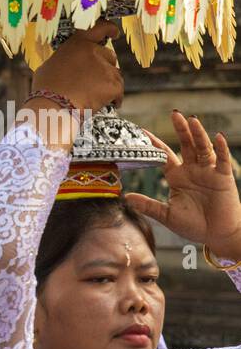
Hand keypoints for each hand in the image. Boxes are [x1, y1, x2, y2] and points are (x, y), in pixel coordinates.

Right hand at [30, 23, 123, 112]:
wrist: (52, 107)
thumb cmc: (45, 89)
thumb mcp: (49, 65)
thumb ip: (64, 60)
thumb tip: (66, 64)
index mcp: (78, 43)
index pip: (100, 28)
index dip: (109, 29)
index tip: (114, 33)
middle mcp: (94, 52)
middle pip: (109, 56)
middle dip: (104, 67)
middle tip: (92, 81)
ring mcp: (105, 68)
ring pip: (114, 75)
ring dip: (107, 83)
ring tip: (93, 97)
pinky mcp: (113, 85)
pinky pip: (118, 91)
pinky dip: (113, 98)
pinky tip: (104, 104)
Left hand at [125, 112, 240, 258]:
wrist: (216, 235)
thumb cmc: (193, 225)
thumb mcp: (167, 215)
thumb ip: (148, 205)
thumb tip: (125, 197)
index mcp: (177, 177)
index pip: (165, 156)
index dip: (155, 144)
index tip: (143, 131)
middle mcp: (192, 170)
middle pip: (186, 145)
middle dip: (181, 129)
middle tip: (174, 114)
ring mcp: (208, 171)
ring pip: (203, 147)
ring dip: (198, 134)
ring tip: (191, 119)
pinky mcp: (223, 177)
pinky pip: (222, 159)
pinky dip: (221, 148)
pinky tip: (217, 137)